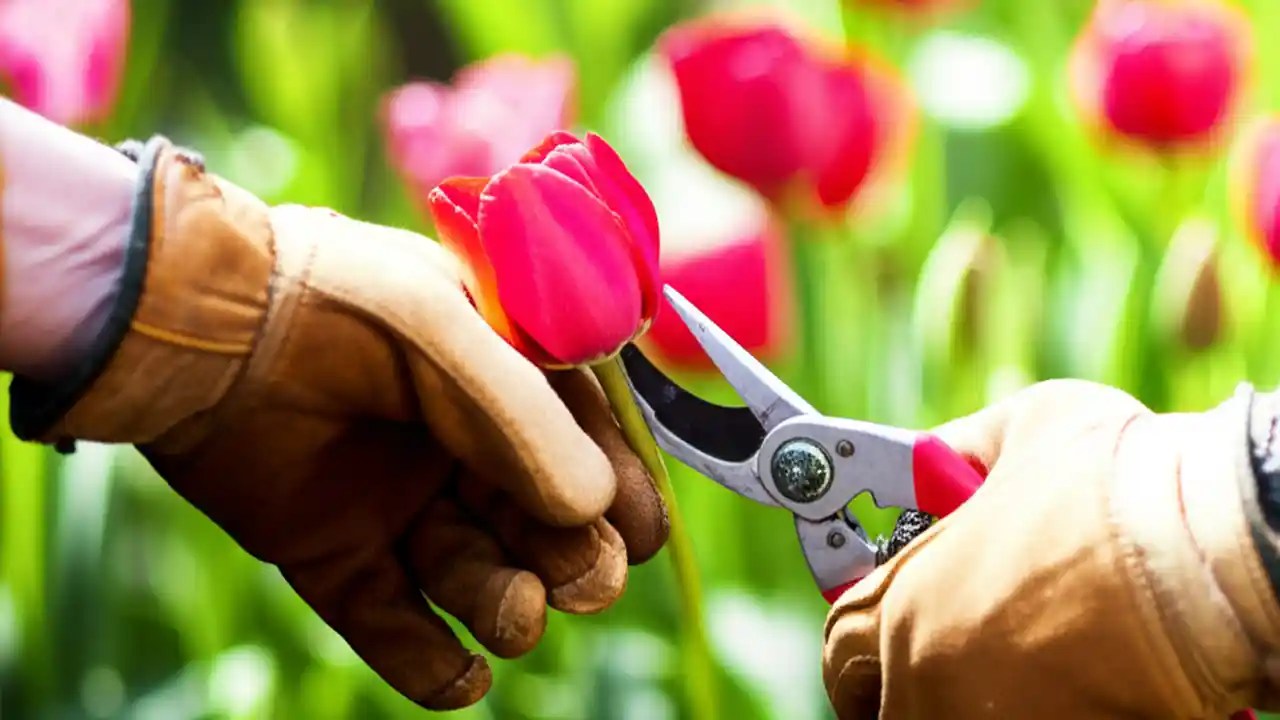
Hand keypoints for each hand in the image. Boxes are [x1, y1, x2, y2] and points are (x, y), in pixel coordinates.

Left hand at [10, 138, 667, 708]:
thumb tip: (594, 506)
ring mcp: (399, 504)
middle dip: (576, 558)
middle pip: (545, 525)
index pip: (588, 447)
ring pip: (479, 578)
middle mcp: (462, 448)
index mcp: (505, 380)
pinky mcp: (335, 554)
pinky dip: (429, 664)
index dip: (621, 491)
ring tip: (517, 612)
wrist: (196, 323)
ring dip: (509, 605)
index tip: (639, 529)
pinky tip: (459, 678)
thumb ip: (524, 417)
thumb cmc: (334, 302)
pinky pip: (394, 624)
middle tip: (581, 579)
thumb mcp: (445, 334)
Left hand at [822, 380, 1279, 718]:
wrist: (1208, 549)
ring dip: (968, 705)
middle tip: (944, 670)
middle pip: (885, 710)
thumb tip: (936, 460)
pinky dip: (1037, 710)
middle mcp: (931, 676)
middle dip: (903, 691)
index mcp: (905, 601)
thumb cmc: (1117, 480)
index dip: (856, 649)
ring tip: (1018, 676)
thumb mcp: (1022, 430)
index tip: (870, 646)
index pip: (842, 647)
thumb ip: (961, 449)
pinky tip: (1076, 687)